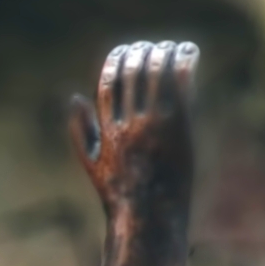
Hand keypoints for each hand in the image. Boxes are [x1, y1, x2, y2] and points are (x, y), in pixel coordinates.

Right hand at [70, 41, 196, 221]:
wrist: (147, 218)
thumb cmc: (120, 193)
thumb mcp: (92, 164)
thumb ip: (80, 131)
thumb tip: (74, 98)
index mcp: (107, 132)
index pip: (107, 83)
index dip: (115, 60)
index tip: (124, 50)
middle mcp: (129, 126)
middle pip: (132, 74)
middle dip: (140, 53)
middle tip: (150, 46)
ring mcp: (154, 126)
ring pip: (157, 74)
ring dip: (164, 53)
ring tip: (172, 47)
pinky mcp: (179, 128)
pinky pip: (182, 84)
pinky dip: (186, 62)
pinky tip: (190, 52)